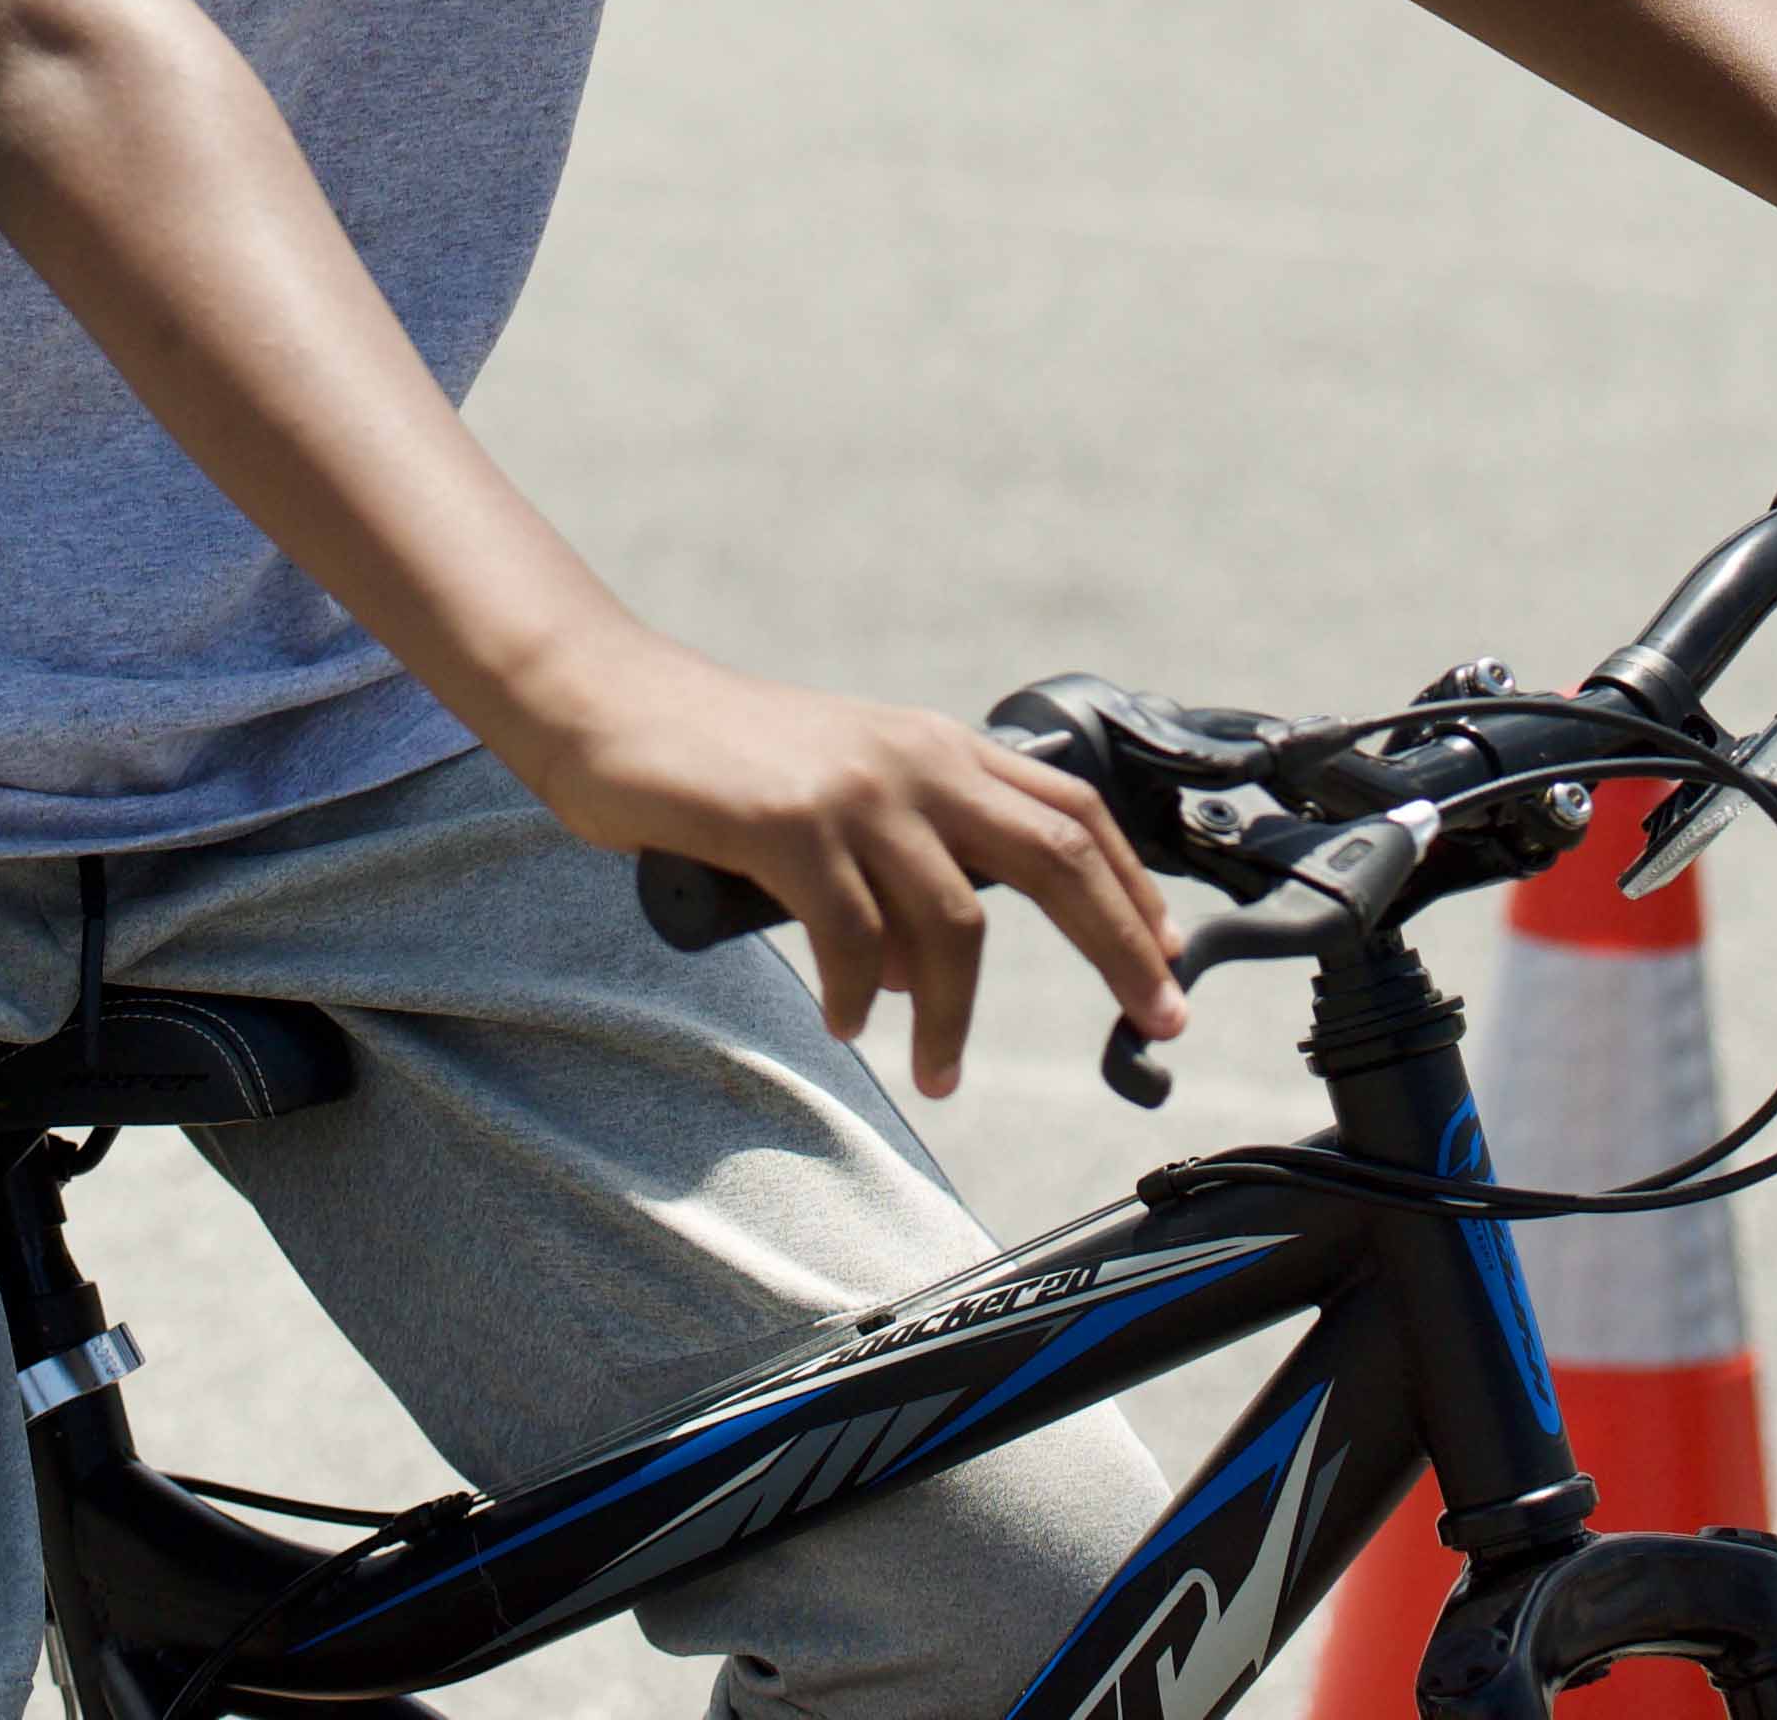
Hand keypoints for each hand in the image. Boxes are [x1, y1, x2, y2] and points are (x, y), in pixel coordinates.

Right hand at [521, 641, 1180, 1099]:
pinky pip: (856, 937)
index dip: (1132, 888)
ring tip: (938, 1072)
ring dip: (956, 1016)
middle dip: (1119, 944)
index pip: (1073, 811)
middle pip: (1058, 855)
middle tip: (1154, 1017)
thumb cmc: (719, 759)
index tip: (1167, 958)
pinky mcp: (790, 824)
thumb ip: (900, 858)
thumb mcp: (841, 790)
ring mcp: (855, 790)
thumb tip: (936, 966)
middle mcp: (914, 758)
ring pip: (957, 921)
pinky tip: (848, 1020)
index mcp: (937, 746)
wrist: (609, 704)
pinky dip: (863, 996)